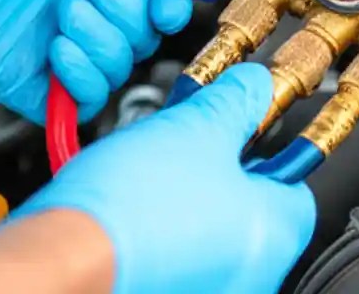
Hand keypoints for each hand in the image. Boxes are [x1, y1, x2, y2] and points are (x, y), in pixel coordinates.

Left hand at [0, 0, 240, 121]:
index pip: (157, 0)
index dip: (172, 5)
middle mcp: (76, 5)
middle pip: (139, 40)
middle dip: (128, 20)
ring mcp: (50, 43)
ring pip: (114, 71)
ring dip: (101, 46)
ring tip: (64, 16)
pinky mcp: (22, 78)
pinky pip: (75, 102)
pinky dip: (79, 82)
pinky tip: (60, 52)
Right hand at [15, 63, 315, 293]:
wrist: (63, 258)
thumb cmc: (128, 207)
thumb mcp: (193, 127)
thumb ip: (235, 102)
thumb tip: (252, 86)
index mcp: (273, 234)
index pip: (295, 184)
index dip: (265, 148)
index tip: (241, 131)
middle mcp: (252, 275)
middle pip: (250, 213)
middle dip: (219, 176)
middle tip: (189, 149)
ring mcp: (211, 293)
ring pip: (212, 239)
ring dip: (189, 207)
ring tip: (155, 179)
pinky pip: (180, 264)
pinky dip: (164, 240)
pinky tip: (137, 214)